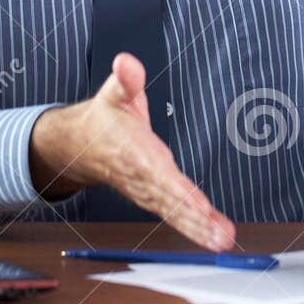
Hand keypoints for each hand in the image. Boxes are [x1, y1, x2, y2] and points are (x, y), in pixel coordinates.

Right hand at [29, 52, 235, 250]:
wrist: (80, 145)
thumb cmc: (105, 118)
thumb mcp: (114, 93)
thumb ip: (125, 80)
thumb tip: (127, 62)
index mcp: (135, 153)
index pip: (160, 175)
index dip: (180, 192)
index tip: (200, 207)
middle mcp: (142, 177)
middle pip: (171, 202)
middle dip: (196, 220)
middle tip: (222, 236)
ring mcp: (146, 191)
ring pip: (174, 213)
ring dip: (199, 230)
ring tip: (223, 241)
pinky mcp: (152, 198)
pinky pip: (174, 215)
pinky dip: (194, 228)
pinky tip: (214, 237)